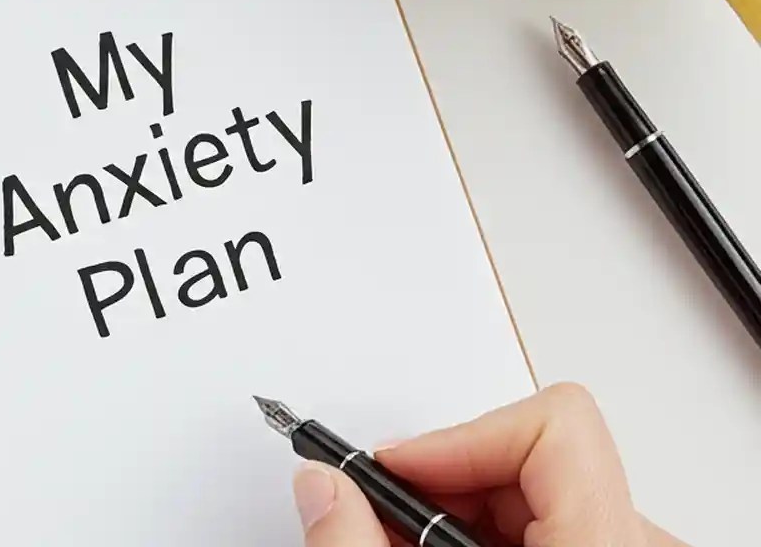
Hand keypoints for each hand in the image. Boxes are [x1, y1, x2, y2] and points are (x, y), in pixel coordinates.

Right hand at [291, 383, 689, 546]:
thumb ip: (363, 544)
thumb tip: (323, 489)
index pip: (551, 423)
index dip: (456, 436)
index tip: (393, 466)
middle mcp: (636, 546)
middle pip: (536, 455)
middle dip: (444, 483)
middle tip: (381, 522)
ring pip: (541, 493)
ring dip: (461, 517)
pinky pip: (557, 523)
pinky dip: (490, 539)